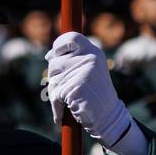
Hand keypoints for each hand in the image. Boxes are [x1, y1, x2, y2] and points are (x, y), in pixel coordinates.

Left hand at [45, 32, 131, 147]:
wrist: (107, 116)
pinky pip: (55, 95)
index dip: (58, 45)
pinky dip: (56, 106)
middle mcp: (90, 59)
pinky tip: (65, 112)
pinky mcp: (76, 88)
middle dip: (54, 77)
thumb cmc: (94, 94)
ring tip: (68, 99)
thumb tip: (48, 55)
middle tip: (67, 88)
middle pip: (54, 62)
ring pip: (52, 79)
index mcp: (93, 52)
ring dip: (55, 92)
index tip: (55, 55)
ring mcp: (83, 72)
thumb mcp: (87, 71)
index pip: (71, 38)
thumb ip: (71, 60)